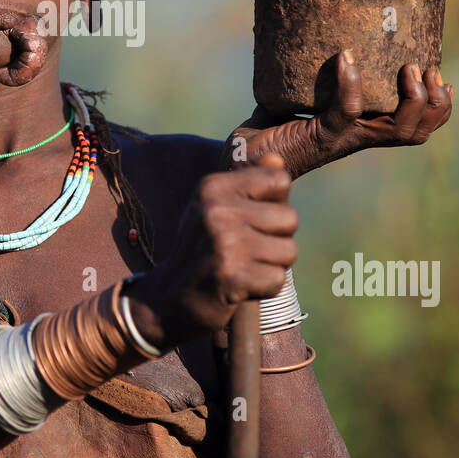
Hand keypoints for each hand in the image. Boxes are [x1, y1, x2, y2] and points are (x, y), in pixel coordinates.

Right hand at [130, 155, 297, 345]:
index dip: (274, 205)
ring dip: (272, 266)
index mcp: (213, 187)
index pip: (279, 180)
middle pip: (290, 218)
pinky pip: (278, 280)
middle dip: (277, 240)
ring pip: (289, 251)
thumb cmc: (201, 249)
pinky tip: (240, 286)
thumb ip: (252, 184)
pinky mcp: (231, 275)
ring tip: (243, 268)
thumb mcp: (217, 209)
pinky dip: (264, 289)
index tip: (251, 221)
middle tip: (246, 251)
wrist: (167, 299)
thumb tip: (277, 158)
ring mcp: (224, 242)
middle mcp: (216, 209)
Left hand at [224, 52, 453, 179]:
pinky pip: (347, 110)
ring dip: (410, 98)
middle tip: (429, 70)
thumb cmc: (266, 129)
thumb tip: (308, 31)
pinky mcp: (319, 135)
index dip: (436, 107)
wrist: (239, 158)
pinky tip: (345, 58)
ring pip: (396, 130)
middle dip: (434, 103)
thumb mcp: (296, 97)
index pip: (412, 127)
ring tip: (408, 68)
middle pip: (415, 132)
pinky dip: (350, 83)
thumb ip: (308, 75)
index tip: (440, 75)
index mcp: (360, 130)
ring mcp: (341, 138)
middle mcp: (358, 137)